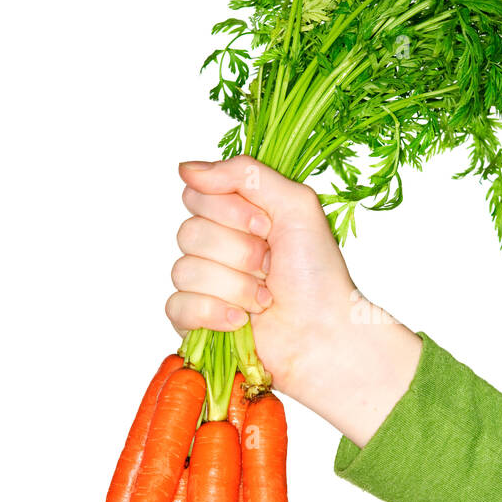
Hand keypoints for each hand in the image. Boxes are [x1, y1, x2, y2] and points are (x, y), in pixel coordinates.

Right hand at [166, 158, 421, 446]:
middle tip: (271, 266)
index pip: (197, 195)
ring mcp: (205, 284)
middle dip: (238, 252)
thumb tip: (188, 169)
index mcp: (236, 215)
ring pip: (185, 271)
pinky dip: (213, 313)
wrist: (324, 332)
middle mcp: (217, 246)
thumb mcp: (296, 205)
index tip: (266, 227)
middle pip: (188, 233)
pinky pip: (178, 306)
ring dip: (235, 286)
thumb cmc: (318, 273)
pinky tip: (241, 321)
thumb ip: (245, 174)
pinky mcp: (197, 320)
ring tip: (266, 298)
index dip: (229, 212)